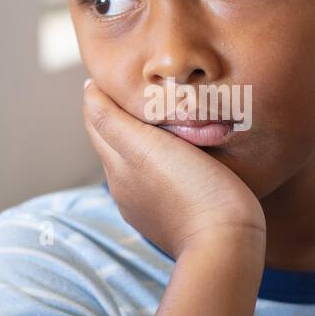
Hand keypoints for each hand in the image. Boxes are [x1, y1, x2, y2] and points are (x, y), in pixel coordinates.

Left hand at [82, 80, 265, 257]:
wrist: (226, 244)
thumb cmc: (192, 189)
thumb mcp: (145, 147)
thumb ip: (111, 120)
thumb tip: (87, 92)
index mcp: (117, 168)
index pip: (97, 119)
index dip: (104, 93)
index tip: (122, 71)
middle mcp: (125, 189)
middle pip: (118, 140)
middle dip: (125, 113)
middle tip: (147, 88)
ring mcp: (148, 207)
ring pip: (140, 160)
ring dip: (147, 138)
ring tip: (170, 116)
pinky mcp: (173, 218)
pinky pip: (162, 179)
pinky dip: (165, 160)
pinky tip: (185, 155)